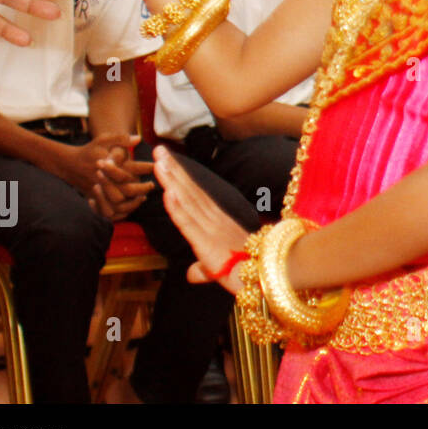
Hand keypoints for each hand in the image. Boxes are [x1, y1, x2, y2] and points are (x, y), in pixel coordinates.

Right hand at [90, 143, 153, 220]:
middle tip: (151, 185)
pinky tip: (130, 204)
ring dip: (132, 203)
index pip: (126, 173)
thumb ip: (120, 138)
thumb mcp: (104, 140)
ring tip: (143, 197)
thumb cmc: (91, 150)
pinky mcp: (95, 201)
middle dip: (141, 189)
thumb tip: (138, 138)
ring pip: (118, 205)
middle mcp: (102, 182)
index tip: (154, 166)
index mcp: (106, 168)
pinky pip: (109, 212)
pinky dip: (121, 212)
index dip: (143, 169)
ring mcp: (98, 193)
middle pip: (125, 191)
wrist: (71, 164)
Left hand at [153, 146, 250, 292]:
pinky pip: (188, 222)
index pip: (196, 195)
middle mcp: (214, 220)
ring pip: (187, 200)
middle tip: (159, 149)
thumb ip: (203, 270)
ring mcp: (210, 229)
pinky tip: (167, 191)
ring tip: (159, 161)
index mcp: (218, 222)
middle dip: (173, 170)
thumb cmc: (249, 273)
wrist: (268, 279)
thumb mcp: (219, 270)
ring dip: (172, 180)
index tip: (168, 160)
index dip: (181, 176)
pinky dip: (176, 206)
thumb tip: (191, 275)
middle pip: (190, 191)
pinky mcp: (205, 243)